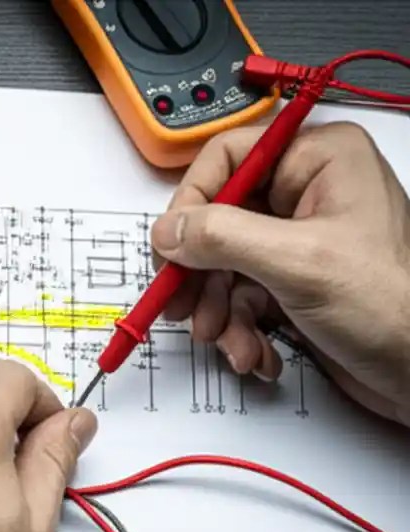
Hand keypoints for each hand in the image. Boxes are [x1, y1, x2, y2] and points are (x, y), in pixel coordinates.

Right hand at [150, 121, 409, 424]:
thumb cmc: (393, 307)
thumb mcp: (298, 264)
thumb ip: (223, 238)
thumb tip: (168, 230)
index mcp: (320, 158)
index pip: (227, 157)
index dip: (192, 202)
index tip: (172, 247)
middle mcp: (307, 190)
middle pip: (217, 216)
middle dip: (201, 273)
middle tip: (183, 305)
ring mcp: (298, 235)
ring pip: (222, 262)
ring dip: (217, 309)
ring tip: (228, 340)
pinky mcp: (292, 277)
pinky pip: (240, 292)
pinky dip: (238, 326)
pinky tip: (254, 350)